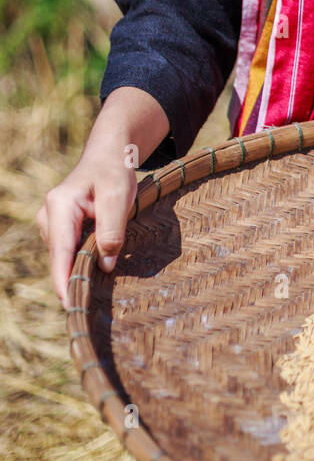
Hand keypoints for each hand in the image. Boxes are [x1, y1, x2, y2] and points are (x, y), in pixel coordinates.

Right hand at [36, 138, 137, 309]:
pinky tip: (93, 268)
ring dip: (77, 269)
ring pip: (63, 255)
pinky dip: (79, 260)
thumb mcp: (118, 197)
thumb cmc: (114, 172)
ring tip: (95, 287)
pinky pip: (67, 250)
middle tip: (89, 306)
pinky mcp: (59, 226)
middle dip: (71, 279)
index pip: (60, 250)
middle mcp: (48, 214)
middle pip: (58, 257)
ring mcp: (50, 221)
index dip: (63, 279)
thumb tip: (105, 265)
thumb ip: (112, 231)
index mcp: (60, 205)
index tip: (68, 304)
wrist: (108, 155)